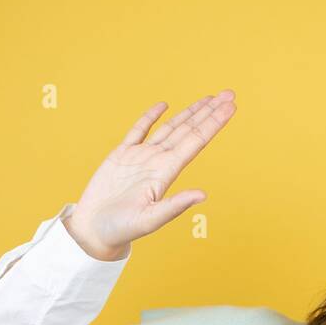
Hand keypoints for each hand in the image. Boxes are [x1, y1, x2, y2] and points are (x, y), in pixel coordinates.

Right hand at [63, 90, 236, 260]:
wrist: (95, 231)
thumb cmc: (121, 230)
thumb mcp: (150, 220)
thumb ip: (176, 206)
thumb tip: (203, 195)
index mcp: (166, 173)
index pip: (195, 141)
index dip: (213, 123)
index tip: (231, 106)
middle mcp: (158, 162)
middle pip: (188, 130)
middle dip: (209, 112)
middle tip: (229, 93)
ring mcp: (141, 157)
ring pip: (170, 127)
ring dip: (189, 112)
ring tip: (209, 98)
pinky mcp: (121, 155)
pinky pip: (139, 130)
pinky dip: (151, 116)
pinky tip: (165, 105)